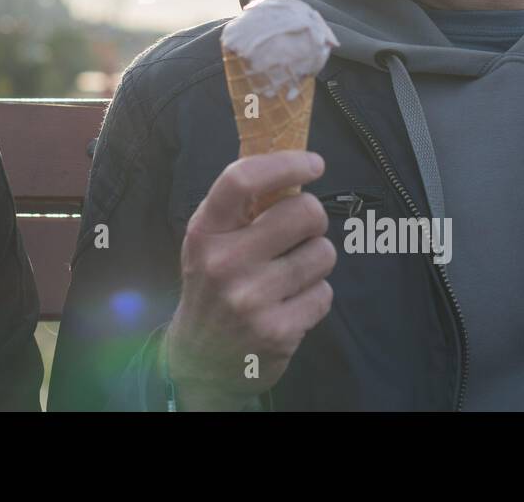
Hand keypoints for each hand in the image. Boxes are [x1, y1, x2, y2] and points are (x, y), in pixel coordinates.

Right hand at [166, 150, 333, 409]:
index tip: (314, 163)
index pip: (242, 180)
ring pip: (323, 253)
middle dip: (313, 218)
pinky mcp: (278, 331)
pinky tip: (291, 302)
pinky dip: (315, 294)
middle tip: (301, 230)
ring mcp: (252, 299)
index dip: (286, 163)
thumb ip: (240, 207)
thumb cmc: (212, 285)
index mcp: (205, 231)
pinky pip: (325, 293)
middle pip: (303, 213)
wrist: (198, 360)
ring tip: (292, 271)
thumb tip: (291, 165)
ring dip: (316, 258)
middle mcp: (224, 263)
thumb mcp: (209, 241)